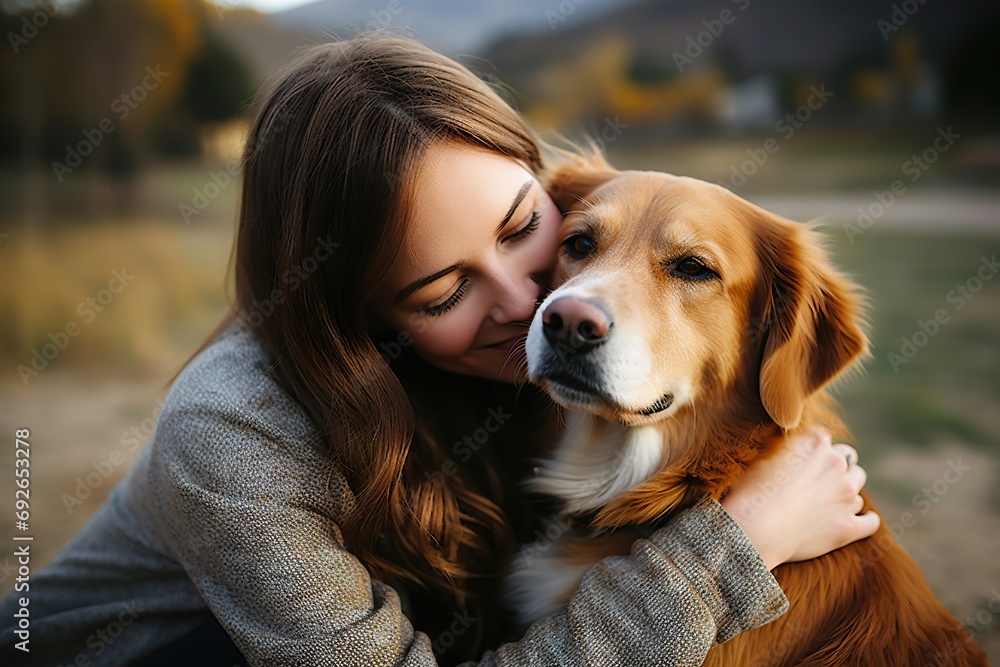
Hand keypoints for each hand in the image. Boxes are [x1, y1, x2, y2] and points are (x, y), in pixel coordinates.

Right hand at [720, 426, 879, 569]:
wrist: (754, 531)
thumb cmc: (751, 493)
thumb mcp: (763, 458)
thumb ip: (789, 448)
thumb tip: (797, 448)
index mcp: (814, 443)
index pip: (824, 439)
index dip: (814, 450)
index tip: (805, 461)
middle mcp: (836, 464)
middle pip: (848, 459)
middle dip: (837, 467)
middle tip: (820, 480)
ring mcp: (846, 496)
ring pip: (857, 487)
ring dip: (846, 492)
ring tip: (828, 503)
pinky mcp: (849, 526)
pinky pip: (869, 521)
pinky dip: (866, 520)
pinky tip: (861, 520)